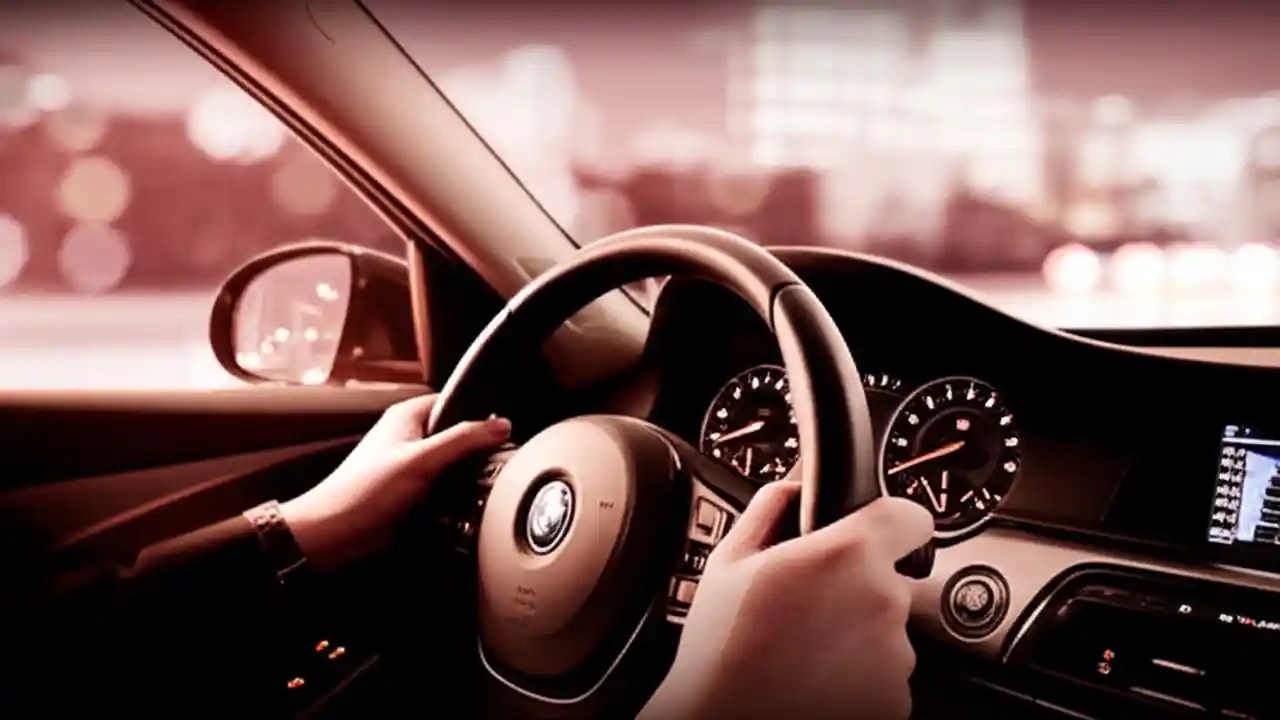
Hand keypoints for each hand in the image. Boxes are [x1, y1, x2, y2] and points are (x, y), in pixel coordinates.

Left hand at [280, 394, 510, 568]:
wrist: (336, 532)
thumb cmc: (364, 491)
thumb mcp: (422, 459)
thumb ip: (464, 439)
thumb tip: (502, 425)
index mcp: (407, 416)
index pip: (455, 402)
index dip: (479, 414)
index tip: (502, 431)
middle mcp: (408, 436)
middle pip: (456, 435)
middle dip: (473, 450)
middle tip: (491, 463)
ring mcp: (409, 465)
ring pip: (451, 464)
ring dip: (463, 476)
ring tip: (475, 485)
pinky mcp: (409, 491)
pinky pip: (442, 487)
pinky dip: (452, 495)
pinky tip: (459, 503)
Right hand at [643, 482, 932, 719]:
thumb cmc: (721, 650)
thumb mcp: (729, 559)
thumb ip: (772, 507)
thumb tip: (796, 488)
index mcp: (846, 556)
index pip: (910, 516)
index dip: (891, 520)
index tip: (876, 531)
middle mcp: (882, 602)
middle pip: (889, 578)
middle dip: (854, 587)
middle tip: (805, 607)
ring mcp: (894, 657)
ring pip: (885, 629)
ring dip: (855, 633)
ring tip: (803, 649)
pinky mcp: (895, 700)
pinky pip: (884, 674)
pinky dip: (858, 675)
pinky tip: (814, 677)